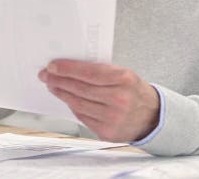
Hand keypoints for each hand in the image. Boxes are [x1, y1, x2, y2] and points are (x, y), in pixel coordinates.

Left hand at [38, 59, 159, 141]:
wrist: (153, 118)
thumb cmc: (134, 92)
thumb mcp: (124, 74)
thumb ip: (101, 71)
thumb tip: (71, 68)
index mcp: (124, 80)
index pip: (89, 73)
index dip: (68, 69)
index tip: (53, 65)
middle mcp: (119, 100)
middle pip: (80, 89)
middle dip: (59, 80)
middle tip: (46, 75)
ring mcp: (113, 118)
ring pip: (78, 104)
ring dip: (62, 93)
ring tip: (52, 86)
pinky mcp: (106, 132)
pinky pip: (83, 117)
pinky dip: (73, 107)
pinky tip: (66, 99)